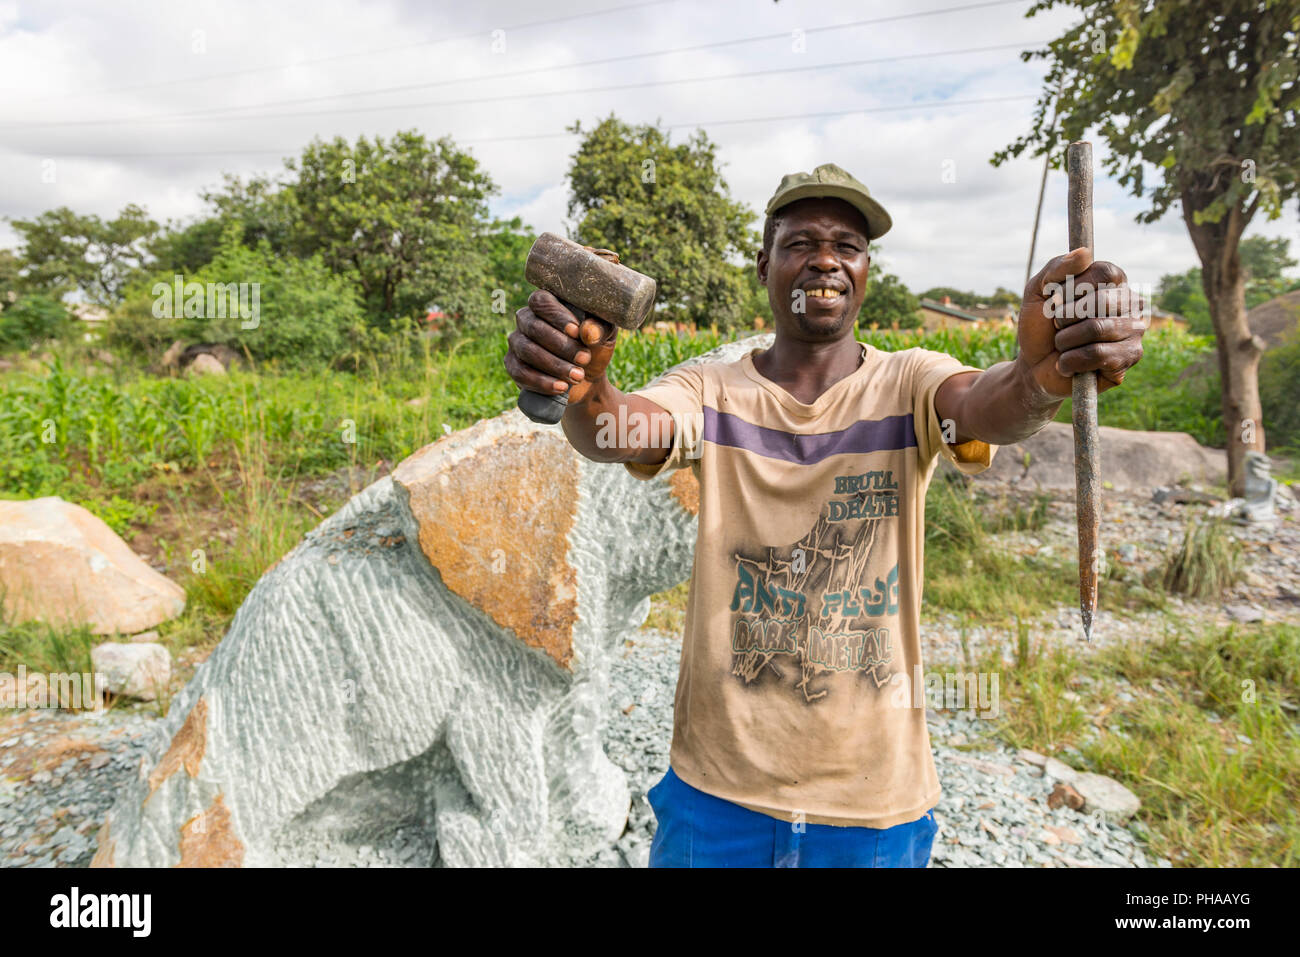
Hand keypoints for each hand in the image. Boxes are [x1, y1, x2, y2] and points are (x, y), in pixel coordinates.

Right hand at [504, 289, 618, 405]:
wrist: (588, 379)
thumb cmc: (594, 348)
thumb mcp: (604, 335)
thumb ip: (600, 328)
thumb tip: (587, 332)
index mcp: (548, 304)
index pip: (541, 301)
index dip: (556, 316)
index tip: (576, 332)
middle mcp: (527, 319)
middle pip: (534, 327)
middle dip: (561, 346)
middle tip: (585, 359)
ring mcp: (517, 342)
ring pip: (527, 350)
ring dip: (554, 365)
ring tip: (577, 376)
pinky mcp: (513, 365)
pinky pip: (519, 372)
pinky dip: (541, 382)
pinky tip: (561, 387)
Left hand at [1017, 247, 1146, 397]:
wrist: (1033, 366)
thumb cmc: (1040, 326)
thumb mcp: (1037, 291)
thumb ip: (1056, 268)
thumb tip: (1085, 252)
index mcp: (1112, 282)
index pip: (1104, 273)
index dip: (1074, 288)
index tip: (1056, 299)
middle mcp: (1130, 304)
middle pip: (1103, 300)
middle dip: (1065, 316)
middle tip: (1057, 326)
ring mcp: (1133, 331)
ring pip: (1098, 329)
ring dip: (1065, 340)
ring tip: (1061, 346)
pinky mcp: (1129, 358)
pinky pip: (1099, 355)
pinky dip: (1071, 361)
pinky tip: (1066, 364)